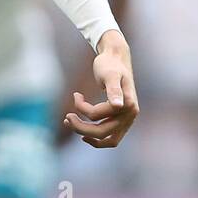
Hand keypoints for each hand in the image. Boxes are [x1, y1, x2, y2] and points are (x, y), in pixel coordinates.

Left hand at [63, 30, 138, 148]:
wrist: (116, 58)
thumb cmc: (110, 64)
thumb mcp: (110, 75)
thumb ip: (114, 90)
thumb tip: (118, 106)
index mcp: (128, 105)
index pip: (97, 115)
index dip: (82, 108)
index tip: (76, 94)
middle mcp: (131, 115)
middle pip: (102, 132)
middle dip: (81, 127)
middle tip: (66, 118)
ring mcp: (128, 119)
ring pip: (106, 139)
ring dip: (87, 134)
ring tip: (70, 124)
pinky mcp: (122, 120)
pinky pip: (110, 138)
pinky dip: (96, 138)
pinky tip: (83, 134)